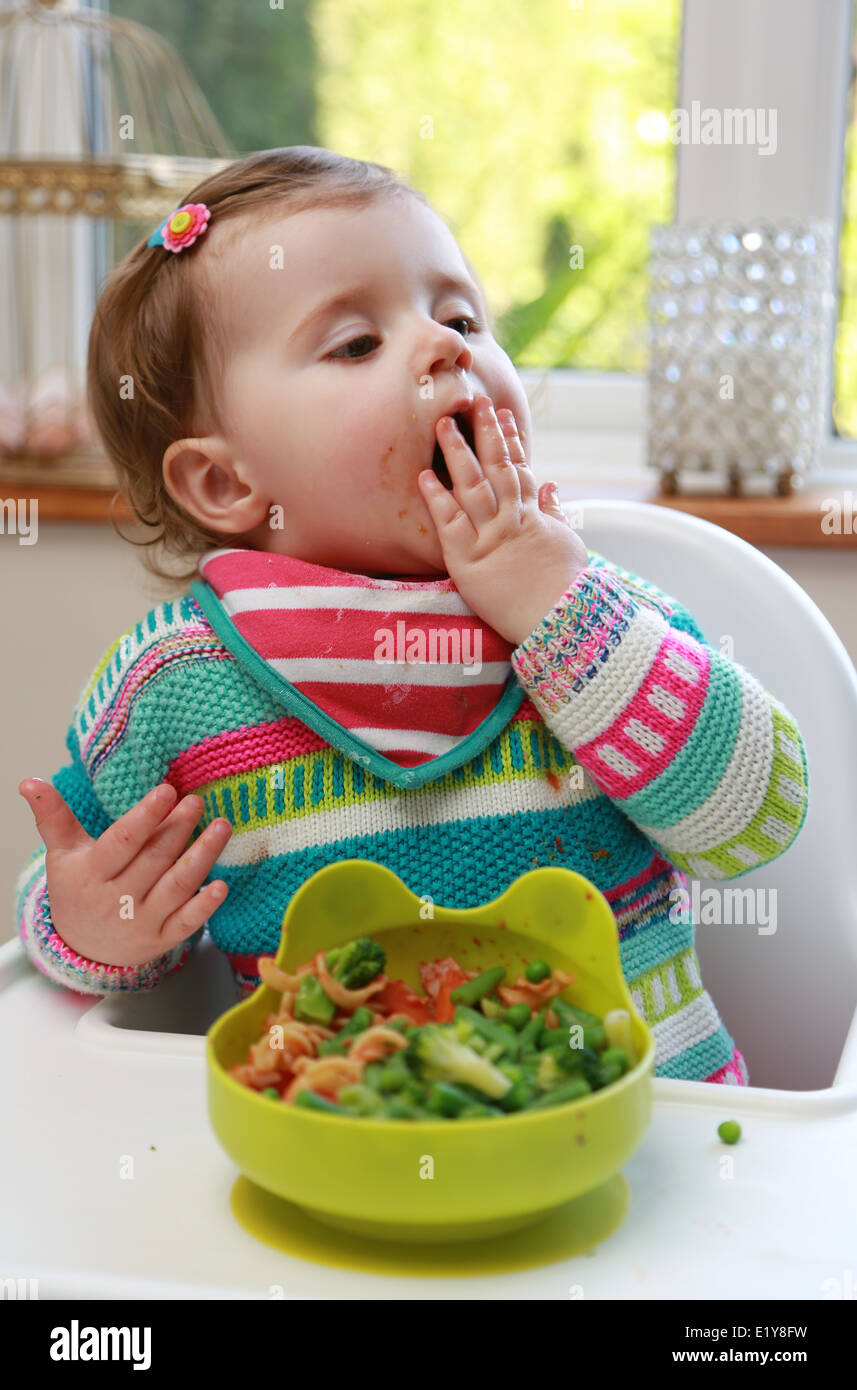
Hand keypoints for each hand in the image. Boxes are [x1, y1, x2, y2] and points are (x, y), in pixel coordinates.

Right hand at [18, 779, 231, 968]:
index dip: (145, 817)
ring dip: (203, 856)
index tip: (168, 790)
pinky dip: (205, 906)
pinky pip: (187, 924)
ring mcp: (142, 921)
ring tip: (222, 826)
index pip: (122, 842)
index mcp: (93, 873)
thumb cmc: (78, 890)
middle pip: (155, 860)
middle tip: (197, 802)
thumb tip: (29, 781)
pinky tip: (222, 885)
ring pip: (177, 886)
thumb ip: (53, 817)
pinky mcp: (162, 939)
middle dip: (178, 828)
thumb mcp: (63, 854)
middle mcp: (118, 899)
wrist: (83, 948)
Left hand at [417, 395, 589, 645]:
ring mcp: (490, 537)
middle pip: (496, 467)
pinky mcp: (468, 559)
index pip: (521, 469)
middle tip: (472, 402)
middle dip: (484, 433)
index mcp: (534, 516)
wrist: (557, 621)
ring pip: (472, 486)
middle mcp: (511, 519)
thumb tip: (551, 485)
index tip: (502, 415)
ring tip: (442, 425)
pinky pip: (449, 523)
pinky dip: (437, 498)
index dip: (510, 441)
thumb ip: (554, 512)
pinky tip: (424, 476)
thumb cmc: (564, 588)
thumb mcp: (566, 545)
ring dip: (457, 453)